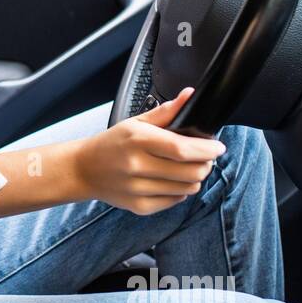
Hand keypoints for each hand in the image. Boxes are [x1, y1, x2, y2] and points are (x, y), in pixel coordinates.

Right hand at [74, 87, 225, 214]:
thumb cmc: (111, 144)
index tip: (217, 147)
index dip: (206, 149)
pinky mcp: (139, 206)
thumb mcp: (135, 123)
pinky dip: (180, 191)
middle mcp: (137, 166)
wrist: (84, 169)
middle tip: (204, 157)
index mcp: (137, 140)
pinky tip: (171, 180)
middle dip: (205, 164)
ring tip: (186, 168)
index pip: (182, 149)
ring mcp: (138, 189)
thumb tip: (189, 96)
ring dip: (194, 178)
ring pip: (187, 188)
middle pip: (190, 172)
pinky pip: (174, 201)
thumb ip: (166, 111)